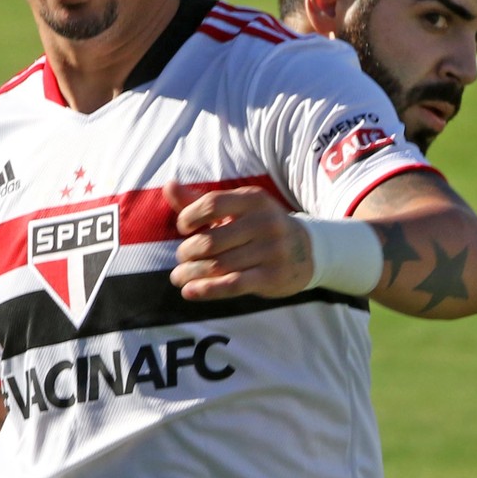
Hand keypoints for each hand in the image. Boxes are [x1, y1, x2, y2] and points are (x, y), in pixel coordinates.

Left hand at [165, 180, 312, 301]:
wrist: (307, 250)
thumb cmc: (258, 226)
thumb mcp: (235, 209)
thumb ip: (200, 201)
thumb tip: (169, 185)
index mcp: (253, 200)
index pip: (212, 204)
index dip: (189, 216)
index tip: (184, 228)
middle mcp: (264, 223)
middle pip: (210, 241)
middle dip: (187, 252)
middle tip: (181, 258)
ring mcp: (271, 250)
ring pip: (218, 265)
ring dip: (191, 274)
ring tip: (178, 277)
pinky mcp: (272, 276)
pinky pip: (233, 284)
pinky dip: (207, 290)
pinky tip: (189, 292)